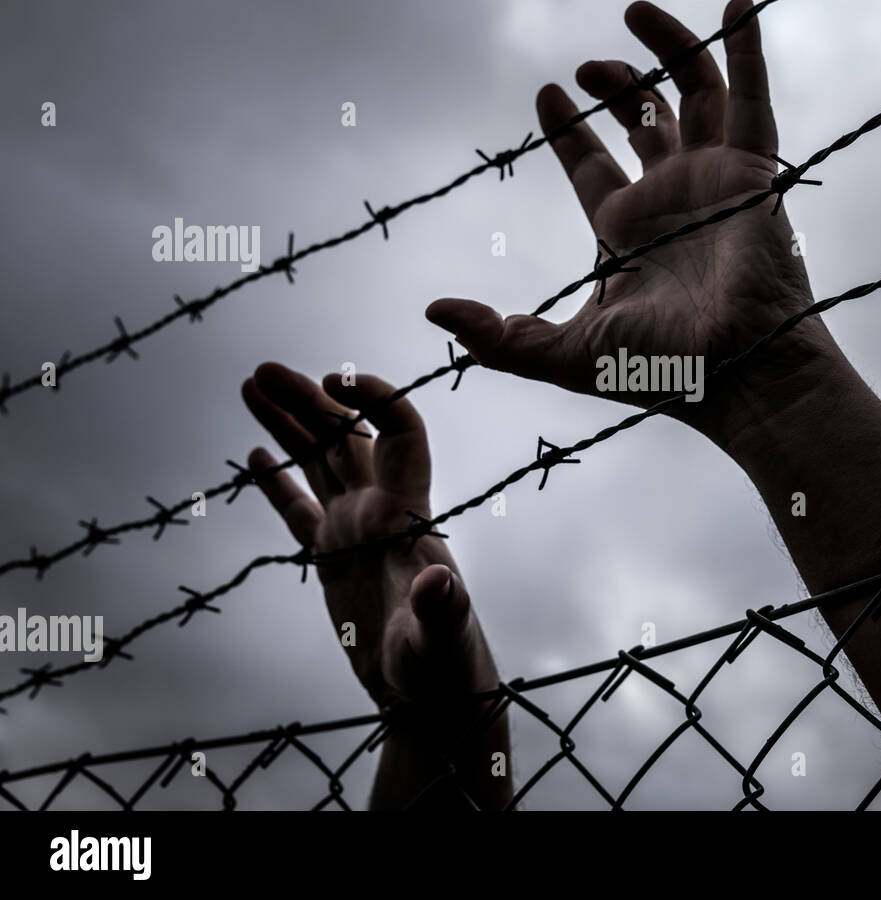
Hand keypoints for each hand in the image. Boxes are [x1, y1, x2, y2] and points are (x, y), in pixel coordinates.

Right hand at [239, 363, 499, 720]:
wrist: (430, 693)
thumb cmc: (444, 665)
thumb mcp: (440, 638)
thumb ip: (439, 609)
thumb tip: (437, 581)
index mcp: (407, 513)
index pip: (401, 434)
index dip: (374, 400)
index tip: (331, 380)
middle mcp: (381, 510)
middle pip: (346, 436)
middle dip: (308, 400)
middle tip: (261, 371)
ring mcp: (355, 531)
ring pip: (319, 462)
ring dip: (290, 424)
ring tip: (251, 387)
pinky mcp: (334, 557)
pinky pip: (300, 506)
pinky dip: (278, 480)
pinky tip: (257, 454)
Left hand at [425, 0, 839, 446]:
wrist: (738, 376)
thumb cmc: (662, 372)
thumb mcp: (566, 355)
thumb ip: (501, 338)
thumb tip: (433, 312)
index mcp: (624, 232)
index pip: (590, 166)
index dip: (568, 130)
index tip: (547, 94)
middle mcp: (668, 199)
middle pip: (642, 122)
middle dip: (614, 88)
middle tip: (587, 68)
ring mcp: (713, 180)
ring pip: (693, 95)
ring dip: (667, 49)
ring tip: (633, 12)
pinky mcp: (753, 171)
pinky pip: (751, 98)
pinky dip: (746, 50)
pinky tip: (735, 6)